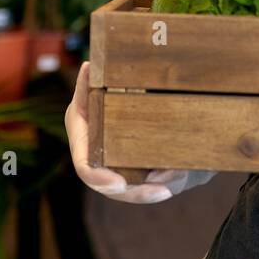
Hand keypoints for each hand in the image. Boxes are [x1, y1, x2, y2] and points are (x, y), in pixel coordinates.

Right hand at [65, 61, 216, 203]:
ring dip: (151, 191)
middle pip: (112, 188)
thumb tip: (89, 66)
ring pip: (130, 190)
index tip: (119, 183)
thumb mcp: (89, 91)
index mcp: (82, 144)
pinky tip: (176, 177)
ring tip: (173, 185)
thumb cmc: (94, 98)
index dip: (100, 179)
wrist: (108, 107)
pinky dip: (159, 183)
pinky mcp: (129, 171)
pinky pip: (142, 183)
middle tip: (163, 190)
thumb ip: (86, 84)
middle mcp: (96, 162)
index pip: (86, 170)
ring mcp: (112, 170)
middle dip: (136, 192)